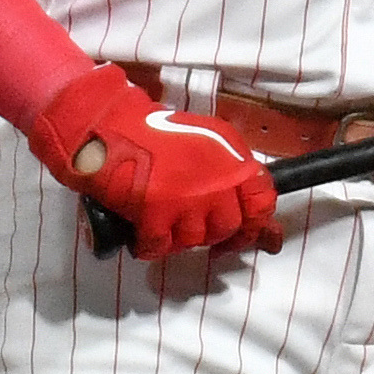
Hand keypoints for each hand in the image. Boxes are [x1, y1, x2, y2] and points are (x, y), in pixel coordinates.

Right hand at [23, 64, 279, 259]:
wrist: (111, 125)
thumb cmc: (156, 133)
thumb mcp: (208, 141)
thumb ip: (230, 172)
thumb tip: (256, 218)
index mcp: (232, 158)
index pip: (262, 201)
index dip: (255, 222)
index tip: (242, 232)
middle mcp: (217, 179)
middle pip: (228, 227)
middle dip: (210, 232)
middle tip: (189, 225)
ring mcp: (188, 199)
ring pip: (194, 241)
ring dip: (177, 238)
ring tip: (161, 220)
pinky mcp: (156, 213)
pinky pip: (160, 247)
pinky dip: (149, 245)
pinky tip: (141, 231)